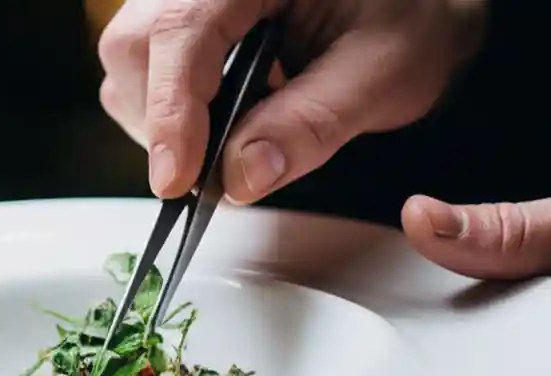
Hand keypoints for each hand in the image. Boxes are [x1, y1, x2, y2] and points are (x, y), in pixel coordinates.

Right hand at [97, 0, 485, 201]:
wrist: (418, 5)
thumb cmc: (409, 20)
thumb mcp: (382, 74)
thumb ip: (311, 125)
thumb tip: (241, 177)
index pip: (181, 30)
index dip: (171, 111)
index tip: (178, 182)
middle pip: (135, 44)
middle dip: (162, 121)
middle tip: (207, 177)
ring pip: (132, 58)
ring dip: (166, 119)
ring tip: (234, 139)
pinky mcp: (186, 16)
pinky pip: (148, 64)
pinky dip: (174, 109)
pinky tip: (227, 120)